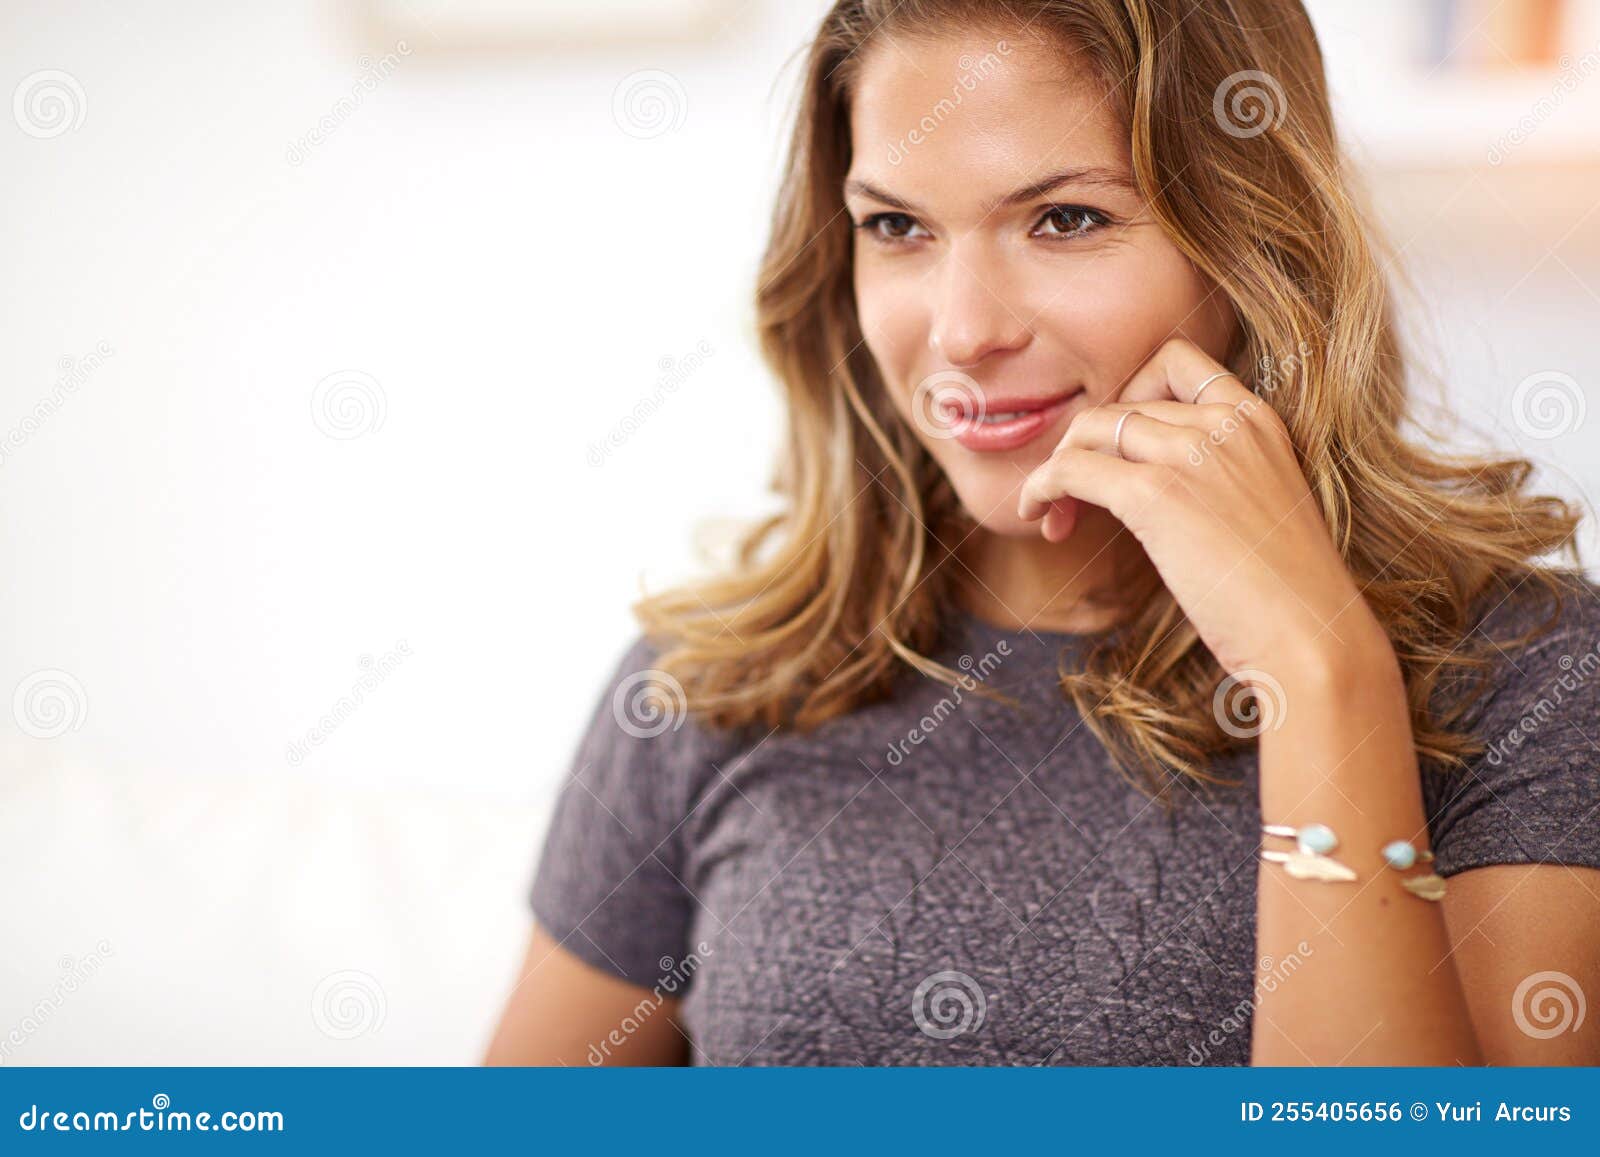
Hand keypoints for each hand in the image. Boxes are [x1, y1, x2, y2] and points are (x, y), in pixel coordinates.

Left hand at [1017, 338, 1389, 685]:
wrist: (1312, 637)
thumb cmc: (1287, 594)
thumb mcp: (1260, 508)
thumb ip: (1216, 477)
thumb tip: (1148, 485)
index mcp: (1256, 420)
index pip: (1174, 361)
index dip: (1129, 392)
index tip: (1115, 444)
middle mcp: (1224, 424)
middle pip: (1119, 403)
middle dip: (1085, 446)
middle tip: (1071, 498)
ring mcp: (1191, 455)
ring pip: (1089, 429)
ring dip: (1057, 467)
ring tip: (1053, 515)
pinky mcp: (1156, 495)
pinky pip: (1072, 469)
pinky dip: (1043, 488)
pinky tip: (1040, 516)